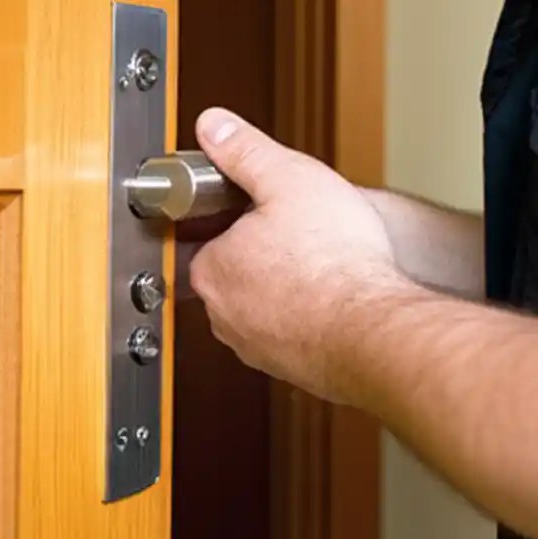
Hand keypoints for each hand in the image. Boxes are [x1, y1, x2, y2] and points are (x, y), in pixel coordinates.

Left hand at [189, 108, 416, 402]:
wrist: (375, 331)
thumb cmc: (335, 262)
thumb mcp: (288, 179)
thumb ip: (244, 151)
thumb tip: (212, 126)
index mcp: (210, 268)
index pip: (207, 237)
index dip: (237, 217)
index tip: (263, 209)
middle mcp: (222, 315)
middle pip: (232, 272)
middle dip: (261, 253)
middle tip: (299, 234)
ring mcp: (254, 347)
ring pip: (261, 306)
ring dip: (285, 288)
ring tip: (322, 266)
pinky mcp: (288, 368)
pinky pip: (291, 334)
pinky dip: (308, 318)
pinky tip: (336, 301)